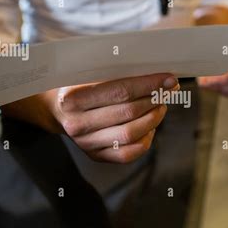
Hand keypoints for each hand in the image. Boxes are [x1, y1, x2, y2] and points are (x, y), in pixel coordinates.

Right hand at [52, 73, 177, 162]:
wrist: (58, 109)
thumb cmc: (78, 85)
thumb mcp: (87, 72)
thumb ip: (115, 71)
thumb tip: (154, 70)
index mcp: (72, 98)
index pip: (120, 91)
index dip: (149, 85)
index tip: (170, 79)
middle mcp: (77, 123)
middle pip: (128, 112)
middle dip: (155, 99)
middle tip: (169, 90)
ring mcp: (86, 143)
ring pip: (131, 134)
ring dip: (153, 118)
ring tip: (161, 105)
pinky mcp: (95, 156)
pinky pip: (128, 153)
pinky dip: (145, 139)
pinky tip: (150, 126)